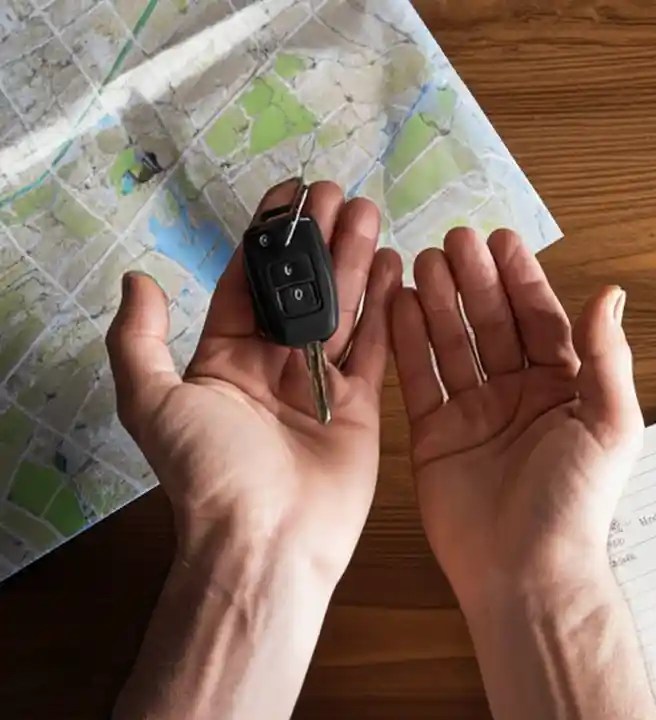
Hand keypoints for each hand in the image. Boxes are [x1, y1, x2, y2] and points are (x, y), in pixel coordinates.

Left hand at [106, 179, 401, 584]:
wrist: (267, 540)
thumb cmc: (210, 472)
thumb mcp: (154, 402)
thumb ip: (139, 340)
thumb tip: (137, 280)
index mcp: (224, 359)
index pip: (248, 283)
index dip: (267, 239)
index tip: (288, 196)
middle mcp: (273, 365)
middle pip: (300, 289)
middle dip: (317, 240)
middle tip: (337, 194)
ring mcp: (321, 384)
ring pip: (341, 308)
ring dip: (353, 260)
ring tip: (368, 214)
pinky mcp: (361, 405)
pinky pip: (376, 346)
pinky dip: (387, 307)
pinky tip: (393, 267)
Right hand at [390, 228, 642, 609]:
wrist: (526, 571)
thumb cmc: (575, 501)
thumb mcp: (609, 424)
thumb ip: (608, 357)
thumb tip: (611, 292)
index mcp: (564, 387)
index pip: (541, 319)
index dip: (521, 279)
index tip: (501, 240)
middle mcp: (519, 393)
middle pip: (493, 323)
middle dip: (475, 281)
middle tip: (454, 240)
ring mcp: (475, 413)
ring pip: (453, 344)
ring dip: (439, 302)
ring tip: (423, 260)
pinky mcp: (435, 436)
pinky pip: (420, 380)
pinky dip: (408, 343)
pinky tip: (398, 304)